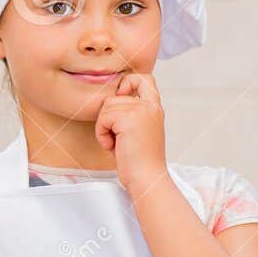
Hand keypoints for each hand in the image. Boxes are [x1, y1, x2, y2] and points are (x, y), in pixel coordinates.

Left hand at [95, 72, 168, 193]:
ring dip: (104, 127)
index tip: (122, 104)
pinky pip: (103, 118)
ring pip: (106, 107)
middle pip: (115, 95)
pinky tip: (114, 146)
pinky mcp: (129, 119)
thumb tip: (111, 100)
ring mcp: (141, 111)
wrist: (146, 178)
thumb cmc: (140, 161)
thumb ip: (131, 112)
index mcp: (155, 108)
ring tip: (117, 143)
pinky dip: (102, 134)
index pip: (144, 79)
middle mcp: (151, 106)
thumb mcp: (139, 130)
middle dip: (108, 116)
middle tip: (118, 136)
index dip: (128, 83)